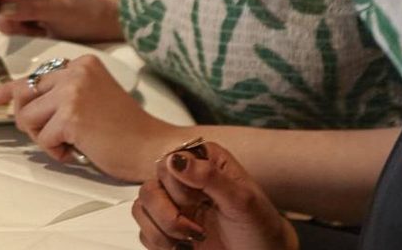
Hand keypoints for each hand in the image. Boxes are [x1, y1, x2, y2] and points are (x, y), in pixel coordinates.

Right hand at [0, 0, 122, 42]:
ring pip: (0, 2)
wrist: (92, 23)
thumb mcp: (59, 11)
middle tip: (32, 28)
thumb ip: (29, 8)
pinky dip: (16, 24)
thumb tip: (1, 9)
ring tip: (38, 29)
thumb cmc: (83, 13)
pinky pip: (3, 12)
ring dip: (15, 20)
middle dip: (12, 10)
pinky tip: (34, 28)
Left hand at [0, 54, 181, 181]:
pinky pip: (43, 138)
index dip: (10, 90)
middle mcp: (75, 72)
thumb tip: (17, 102)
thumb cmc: (124, 129)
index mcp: (81, 63)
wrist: (154, 147)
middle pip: (25, 96)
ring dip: (43, 138)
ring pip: (28, 118)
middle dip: (31, 121)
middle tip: (55, 136)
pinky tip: (79, 150)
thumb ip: (59, 94)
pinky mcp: (71, 116)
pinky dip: (56, 152)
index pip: (34, 74)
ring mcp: (72, 92)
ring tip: (70, 143)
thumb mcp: (90, 98)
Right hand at [134, 141, 298, 249]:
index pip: (169, 161)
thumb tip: (176, 160)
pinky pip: (144, 232)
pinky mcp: (167, 229)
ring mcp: (174, 206)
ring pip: (141, 209)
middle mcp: (185, 182)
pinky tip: (184, 248)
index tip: (200, 201)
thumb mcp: (243, 201)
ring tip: (190, 241)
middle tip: (195, 230)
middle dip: (169, 215)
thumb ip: (210, 177)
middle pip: (149, 187)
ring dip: (163, 232)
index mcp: (204, 163)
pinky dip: (160, 244)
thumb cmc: (261, 229)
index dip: (179, 185)